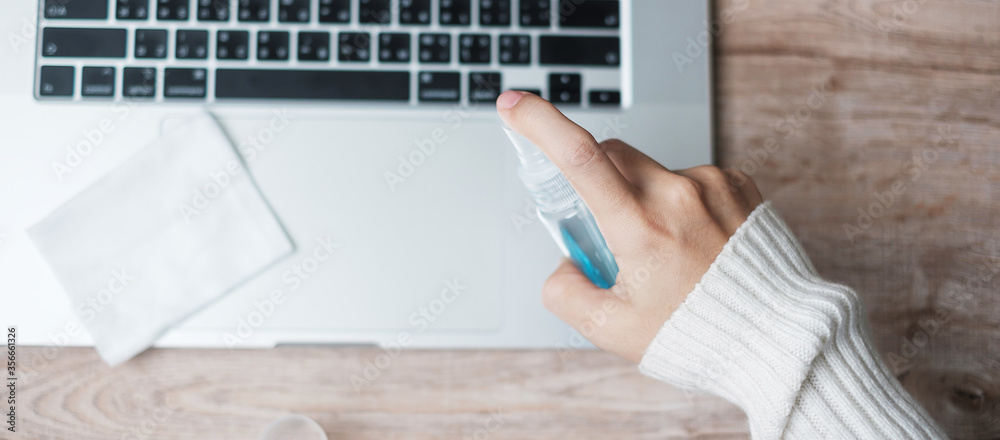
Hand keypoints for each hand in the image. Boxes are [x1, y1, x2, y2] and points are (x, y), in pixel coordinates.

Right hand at [497, 91, 763, 362]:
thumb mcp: (613, 331)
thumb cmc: (702, 335)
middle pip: (610, 154)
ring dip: (641, 198)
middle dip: (595, 178)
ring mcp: (711, 185)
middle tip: (609, 233)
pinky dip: (678, 202)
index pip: (580, 158)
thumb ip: (566, 293)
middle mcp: (677, 196)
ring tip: (669, 253)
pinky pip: (688, 178)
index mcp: (641, 228)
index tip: (513, 105)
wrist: (778, 337)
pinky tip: (696, 242)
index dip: (539, 124)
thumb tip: (562, 263)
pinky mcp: (737, 183)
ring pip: (650, 170)